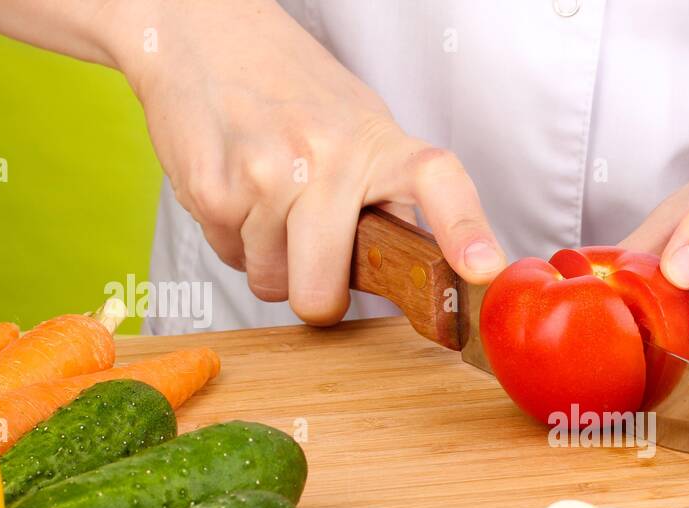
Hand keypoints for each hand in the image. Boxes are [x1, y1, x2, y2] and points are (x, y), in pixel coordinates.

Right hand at [106, 0, 504, 323]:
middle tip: (315, 253)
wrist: (204, 33)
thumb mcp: (360, 127)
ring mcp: (266, 173)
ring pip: (273, 283)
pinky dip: (235, 239)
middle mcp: (326, 156)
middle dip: (318, 292)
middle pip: (322, 292)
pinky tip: (239, 191)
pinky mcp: (213, 189)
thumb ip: (389, 196)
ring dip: (271, 260)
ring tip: (270, 201)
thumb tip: (418, 270)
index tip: (483, 268)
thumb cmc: (292, 90)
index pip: (437, 181)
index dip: (465, 229)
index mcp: (378, 143)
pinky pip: (232, 259)